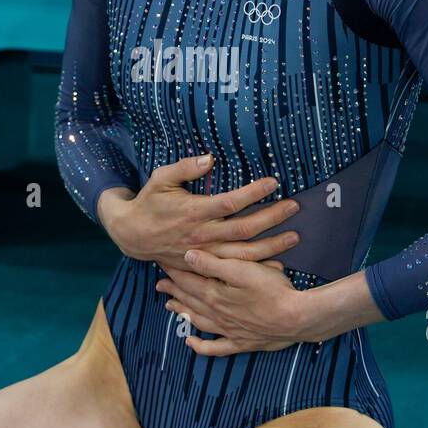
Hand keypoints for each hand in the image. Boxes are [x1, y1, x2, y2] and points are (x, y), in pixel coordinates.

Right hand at [98, 154, 299, 271]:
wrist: (133, 235)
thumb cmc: (150, 202)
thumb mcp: (161, 178)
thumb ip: (185, 167)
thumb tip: (210, 158)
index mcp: (194, 211)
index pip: (230, 202)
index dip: (253, 193)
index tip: (273, 182)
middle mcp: (202, 234)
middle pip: (244, 229)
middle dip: (271, 218)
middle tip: (294, 206)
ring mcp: (204, 253)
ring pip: (243, 254)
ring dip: (271, 246)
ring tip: (294, 236)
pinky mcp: (204, 264)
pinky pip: (234, 269)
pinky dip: (256, 268)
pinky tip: (276, 263)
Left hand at [155, 249, 308, 355]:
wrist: (297, 318)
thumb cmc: (273, 290)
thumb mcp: (242, 269)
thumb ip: (213, 264)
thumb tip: (188, 256)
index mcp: (215, 294)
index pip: (189, 280)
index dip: (175, 270)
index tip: (163, 262)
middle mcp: (217, 314)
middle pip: (190, 300)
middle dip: (173, 289)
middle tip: (160, 283)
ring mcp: (228, 330)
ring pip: (198, 320)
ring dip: (182, 312)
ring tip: (169, 305)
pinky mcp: (241, 342)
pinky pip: (215, 347)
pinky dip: (201, 346)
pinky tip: (191, 343)